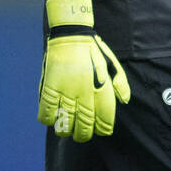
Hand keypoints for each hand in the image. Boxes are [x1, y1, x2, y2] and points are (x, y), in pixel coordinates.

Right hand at [38, 0, 130, 140]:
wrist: (72, 35)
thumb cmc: (94, 51)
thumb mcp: (112, 65)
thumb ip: (120, 84)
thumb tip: (125, 101)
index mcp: (101, 87)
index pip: (104, 118)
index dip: (103, 129)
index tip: (102, 130)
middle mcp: (83, 92)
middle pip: (84, 127)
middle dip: (83, 135)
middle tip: (82, 134)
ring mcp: (65, 91)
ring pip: (64, 124)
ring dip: (65, 130)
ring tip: (67, 127)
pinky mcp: (49, 88)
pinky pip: (46, 114)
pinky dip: (48, 120)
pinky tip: (53, 116)